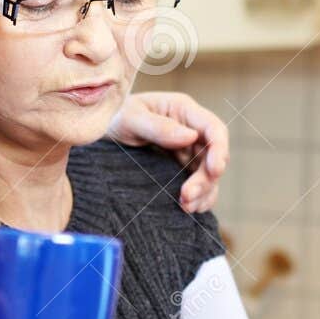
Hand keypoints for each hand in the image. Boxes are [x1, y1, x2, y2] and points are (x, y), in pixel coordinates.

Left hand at [106, 91, 229, 211]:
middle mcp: (190, 130)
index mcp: (183, 110)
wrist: (99, 131)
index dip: (220, 149)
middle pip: (212, 156)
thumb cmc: (113, 116)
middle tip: (187, 196)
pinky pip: (198, 184)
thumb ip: (158, 127)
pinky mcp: (179, 168)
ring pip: (208, 174)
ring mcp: (187, 150)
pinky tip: (189, 208)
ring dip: (202, 192)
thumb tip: (190, 137)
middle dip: (205, 178)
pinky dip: (199, 198)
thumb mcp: (129, 118)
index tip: (215, 170)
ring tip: (185, 206)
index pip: (213, 128)